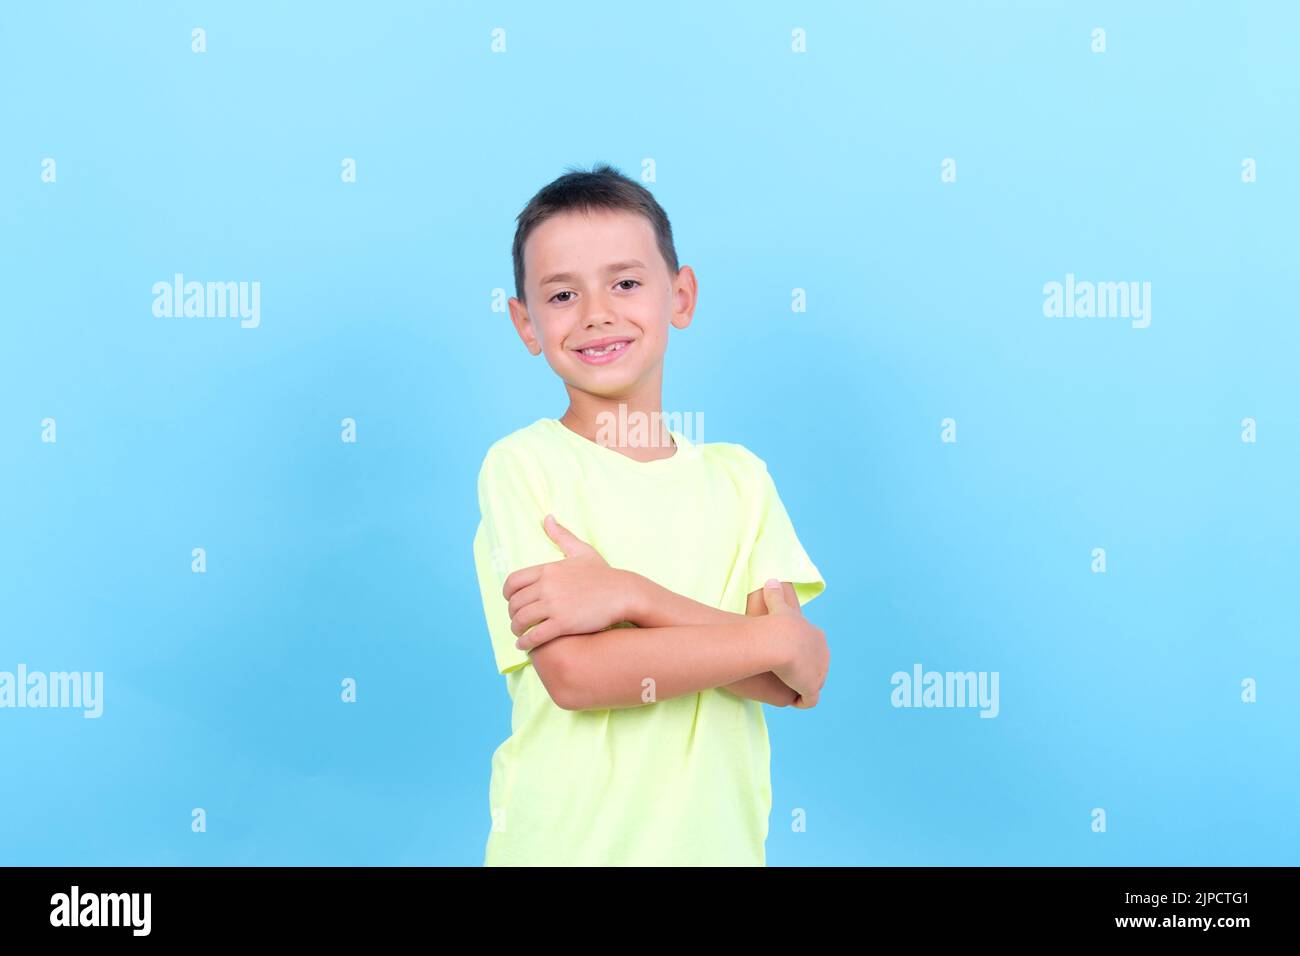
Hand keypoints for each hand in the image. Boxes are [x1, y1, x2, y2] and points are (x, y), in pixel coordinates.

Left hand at [503, 515, 635, 650]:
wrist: (623, 593)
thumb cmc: (604, 574)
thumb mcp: (582, 551)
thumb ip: (561, 535)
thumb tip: (547, 518)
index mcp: (548, 570)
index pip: (513, 581)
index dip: (507, 594)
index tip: (511, 601)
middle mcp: (547, 586)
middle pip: (515, 603)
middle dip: (512, 614)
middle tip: (517, 621)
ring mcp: (554, 605)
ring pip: (521, 620)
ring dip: (516, 630)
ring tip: (520, 635)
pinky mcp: (563, 623)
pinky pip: (535, 635)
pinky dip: (525, 642)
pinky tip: (525, 645)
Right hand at [761, 580, 828, 707]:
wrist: (780, 641)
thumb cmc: (777, 623)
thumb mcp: (779, 606)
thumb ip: (775, 595)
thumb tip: (771, 580)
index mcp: (818, 637)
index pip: (813, 649)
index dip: (800, 655)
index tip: (787, 658)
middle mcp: (823, 656)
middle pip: (816, 668)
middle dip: (804, 672)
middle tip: (786, 675)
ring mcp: (819, 674)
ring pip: (813, 685)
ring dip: (802, 687)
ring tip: (788, 688)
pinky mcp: (812, 688)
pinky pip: (809, 700)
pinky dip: (802, 700)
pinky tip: (791, 699)